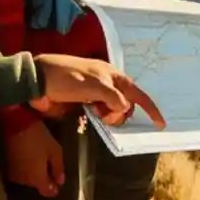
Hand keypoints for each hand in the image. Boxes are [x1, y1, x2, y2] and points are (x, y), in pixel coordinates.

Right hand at [4, 120, 65, 197]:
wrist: (16, 126)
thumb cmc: (39, 138)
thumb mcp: (54, 150)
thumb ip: (58, 168)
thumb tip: (60, 182)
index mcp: (37, 178)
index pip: (46, 192)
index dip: (53, 190)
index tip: (57, 185)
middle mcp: (24, 181)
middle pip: (37, 186)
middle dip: (44, 179)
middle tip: (50, 168)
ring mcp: (14, 174)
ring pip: (28, 180)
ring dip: (34, 174)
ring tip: (40, 162)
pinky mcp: (7, 167)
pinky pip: (20, 173)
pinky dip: (26, 169)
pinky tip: (31, 159)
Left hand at [30, 54, 165, 128]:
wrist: (38, 80)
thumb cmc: (67, 78)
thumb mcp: (93, 85)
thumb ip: (113, 97)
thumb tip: (125, 109)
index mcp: (113, 75)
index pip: (137, 93)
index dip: (150, 108)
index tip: (160, 123)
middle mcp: (107, 84)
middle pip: (126, 104)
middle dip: (121, 113)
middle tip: (104, 116)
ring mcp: (96, 94)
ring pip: (113, 111)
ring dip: (109, 117)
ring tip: (94, 114)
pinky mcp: (84, 103)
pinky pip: (100, 114)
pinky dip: (100, 118)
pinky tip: (91, 117)